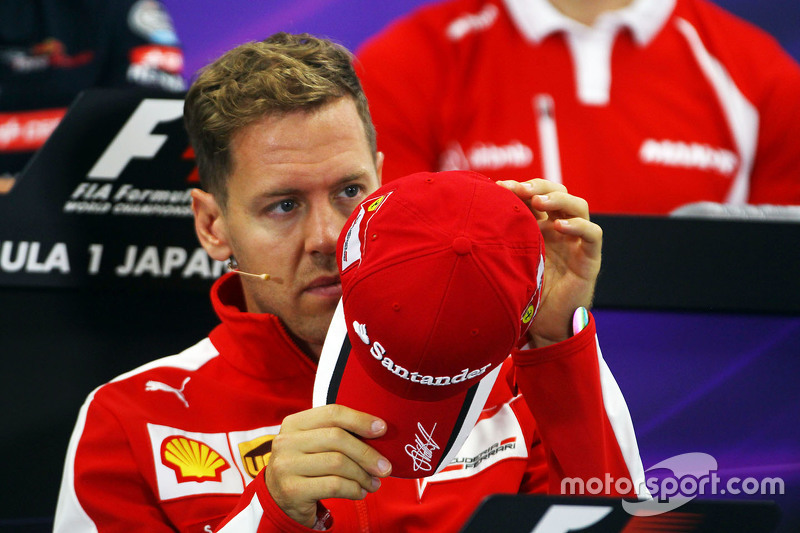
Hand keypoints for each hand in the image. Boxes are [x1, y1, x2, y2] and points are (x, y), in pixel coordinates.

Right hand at [264, 404, 391, 526]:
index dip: (360, 419)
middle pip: (337, 438)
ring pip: (338, 463)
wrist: (278, 499)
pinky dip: (353, 490)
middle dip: (366, 453)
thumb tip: (378, 432)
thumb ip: (338, 434)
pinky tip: (359, 492)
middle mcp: (286, 441)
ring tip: (373, 483)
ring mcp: (286, 466)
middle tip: (384, 467)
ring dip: (362, 475)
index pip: (332, 412)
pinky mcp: (292, 490)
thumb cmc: (306, 466)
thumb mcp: (314, 444)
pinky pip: (334, 486)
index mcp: (294, 423)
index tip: (382, 428)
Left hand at [497, 179, 601, 346]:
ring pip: (578, 206)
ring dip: (558, 198)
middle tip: (520, 188)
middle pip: (557, 192)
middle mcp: (559, 230)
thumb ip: (496, 244)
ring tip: (538, 200)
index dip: (519, 187)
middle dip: (539, 185)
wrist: (543, 328)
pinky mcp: (590, 259)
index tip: (499, 187)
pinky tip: (560, 226)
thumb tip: (464, 225)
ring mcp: (576, 242)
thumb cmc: (523, 296)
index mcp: (539, 227)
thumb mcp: (505, 264)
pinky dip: (579, 226)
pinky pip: (593, 234)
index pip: (534, 194)